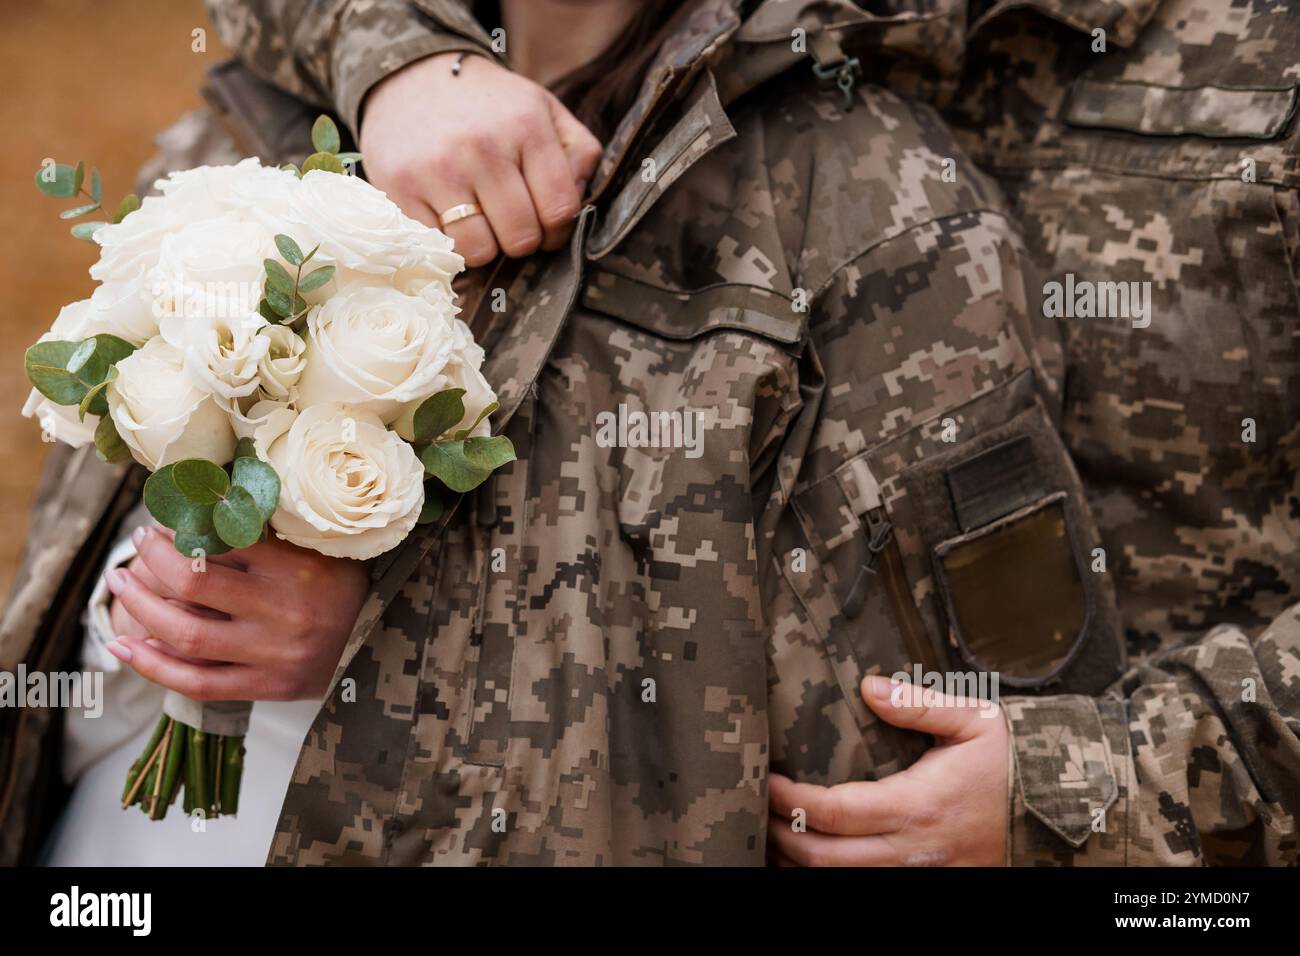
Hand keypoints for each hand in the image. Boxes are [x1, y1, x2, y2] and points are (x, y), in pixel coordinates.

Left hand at [103, 526, 370, 701]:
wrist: (384, 645)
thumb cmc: (346, 588)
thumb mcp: (319, 550)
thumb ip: (268, 535)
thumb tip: (198, 510)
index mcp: (300, 568)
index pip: (223, 539)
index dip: (182, 527)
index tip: (163, 521)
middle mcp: (285, 612)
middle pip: (193, 582)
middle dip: (151, 560)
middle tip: (137, 545)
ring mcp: (274, 655)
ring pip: (186, 634)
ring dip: (138, 607)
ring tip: (120, 584)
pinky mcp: (268, 687)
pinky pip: (197, 683)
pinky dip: (153, 666)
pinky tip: (123, 647)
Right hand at [360, 51, 602, 265]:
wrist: (413, 78)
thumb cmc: (490, 107)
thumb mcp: (544, 111)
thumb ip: (578, 155)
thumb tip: (577, 207)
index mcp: (526, 125)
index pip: (560, 211)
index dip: (557, 231)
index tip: (545, 225)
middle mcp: (482, 146)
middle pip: (520, 238)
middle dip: (520, 240)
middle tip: (508, 223)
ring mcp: (437, 168)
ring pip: (479, 251)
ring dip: (484, 247)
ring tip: (478, 222)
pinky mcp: (399, 188)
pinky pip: (437, 248)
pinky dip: (446, 244)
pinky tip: (447, 218)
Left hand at [767, 675, 1009, 865]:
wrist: (1064, 815)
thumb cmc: (1013, 764)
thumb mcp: (975, 720)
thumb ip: (919, 703)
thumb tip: (869, 687)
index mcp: (918, 806)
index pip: (833, 813)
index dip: (791, 801)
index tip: (768, 781)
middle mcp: (913, 851)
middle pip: (824, 858)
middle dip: (781, 837)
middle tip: (757, 810)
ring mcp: (920, 876)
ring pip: (840, 882)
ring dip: (800, 862)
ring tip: (774, 835)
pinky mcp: (929, 885)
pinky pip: (868, 888)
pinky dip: (833, 874)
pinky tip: (813, 858)